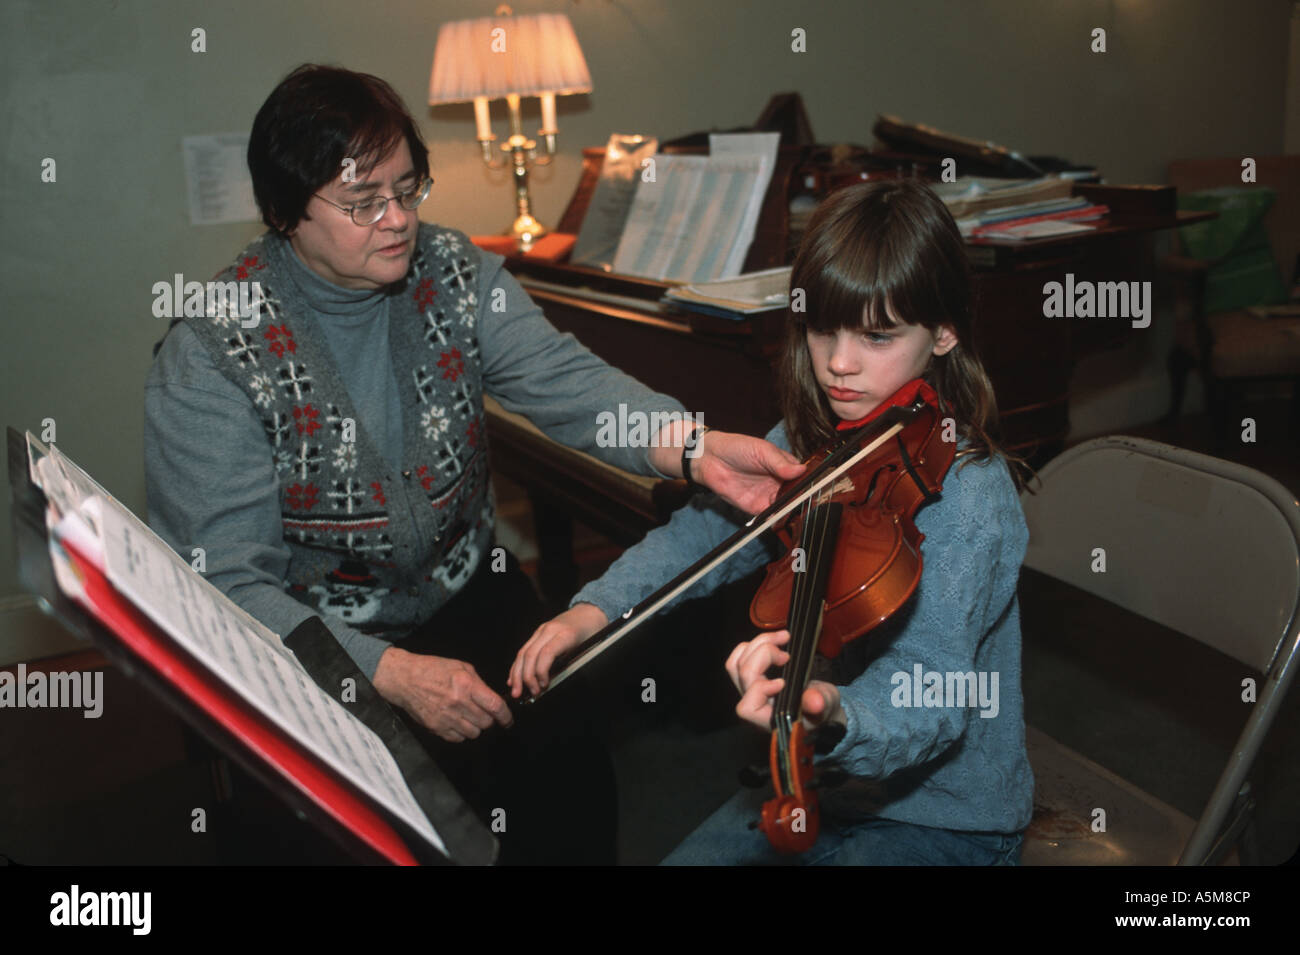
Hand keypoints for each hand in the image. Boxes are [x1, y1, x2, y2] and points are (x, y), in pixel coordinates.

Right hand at [372, 646, 512, 742]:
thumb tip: (493, 698)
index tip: (508, 720)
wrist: (405, 679)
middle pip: (486, 722)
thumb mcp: (460, 666)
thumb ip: (479, 683)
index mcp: (467, 685)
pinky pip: (458, 738)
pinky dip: (462, 733)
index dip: (506, 716)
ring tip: (469, 716)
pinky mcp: (436, 728)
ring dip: (476, 726)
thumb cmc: (432, 669)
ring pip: (474, 733)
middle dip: (490, 719)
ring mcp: (446, 717)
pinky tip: (457, 721)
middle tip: (484, 713)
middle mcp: (458, 703)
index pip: (495, 706)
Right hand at [507, 602, 608, 698]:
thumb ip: (572, 664)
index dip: (541, 672)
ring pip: (523, 652)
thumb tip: (556, 683)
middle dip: (526, 677)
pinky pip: (524, 650)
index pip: (547, 653)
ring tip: (516, 691)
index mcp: (565, 634)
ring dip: (517, 674)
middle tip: (530, 693)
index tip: (543, 686)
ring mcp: (542, 630)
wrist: (589, 612)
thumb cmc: (592, 631)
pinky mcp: (537, 633)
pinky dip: (517, 666)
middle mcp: (550, 630)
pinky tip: (513, 678)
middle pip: (530, 654)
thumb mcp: (589, 649)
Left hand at [689, 430, 805, 514]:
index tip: (817, 488)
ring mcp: (770, 496)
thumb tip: (800, 470)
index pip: (804, 477)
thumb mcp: (762, 450)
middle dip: (804, 500)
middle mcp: (781, 482)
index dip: (811, 483)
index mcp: (786, 465)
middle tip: (809, 503)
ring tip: (796, 511)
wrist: (711, 459)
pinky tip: (780, 518)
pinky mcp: (757, 508)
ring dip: (792, 511)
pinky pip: (770, 517)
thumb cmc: (737, 447)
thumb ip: (780, 462)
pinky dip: (776, 520)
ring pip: (787, 507)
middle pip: (798, 495)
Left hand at [725, 630, 843, 732]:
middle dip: (764, 654)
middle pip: (744, 675)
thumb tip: (817, 702)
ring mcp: (750, 691)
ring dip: (756, 645)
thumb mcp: (826, 704)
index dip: (761, 689)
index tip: (783, 682)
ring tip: (781, 638)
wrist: (819, 704)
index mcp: (769, 718)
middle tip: (787, 653)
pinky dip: (750, 646)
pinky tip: (771, 641)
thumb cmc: (822, 708)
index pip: (748, 707)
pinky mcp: (751, 678)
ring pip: (736, 664)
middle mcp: (755, 706)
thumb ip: (820, 703)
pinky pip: (737, 660)